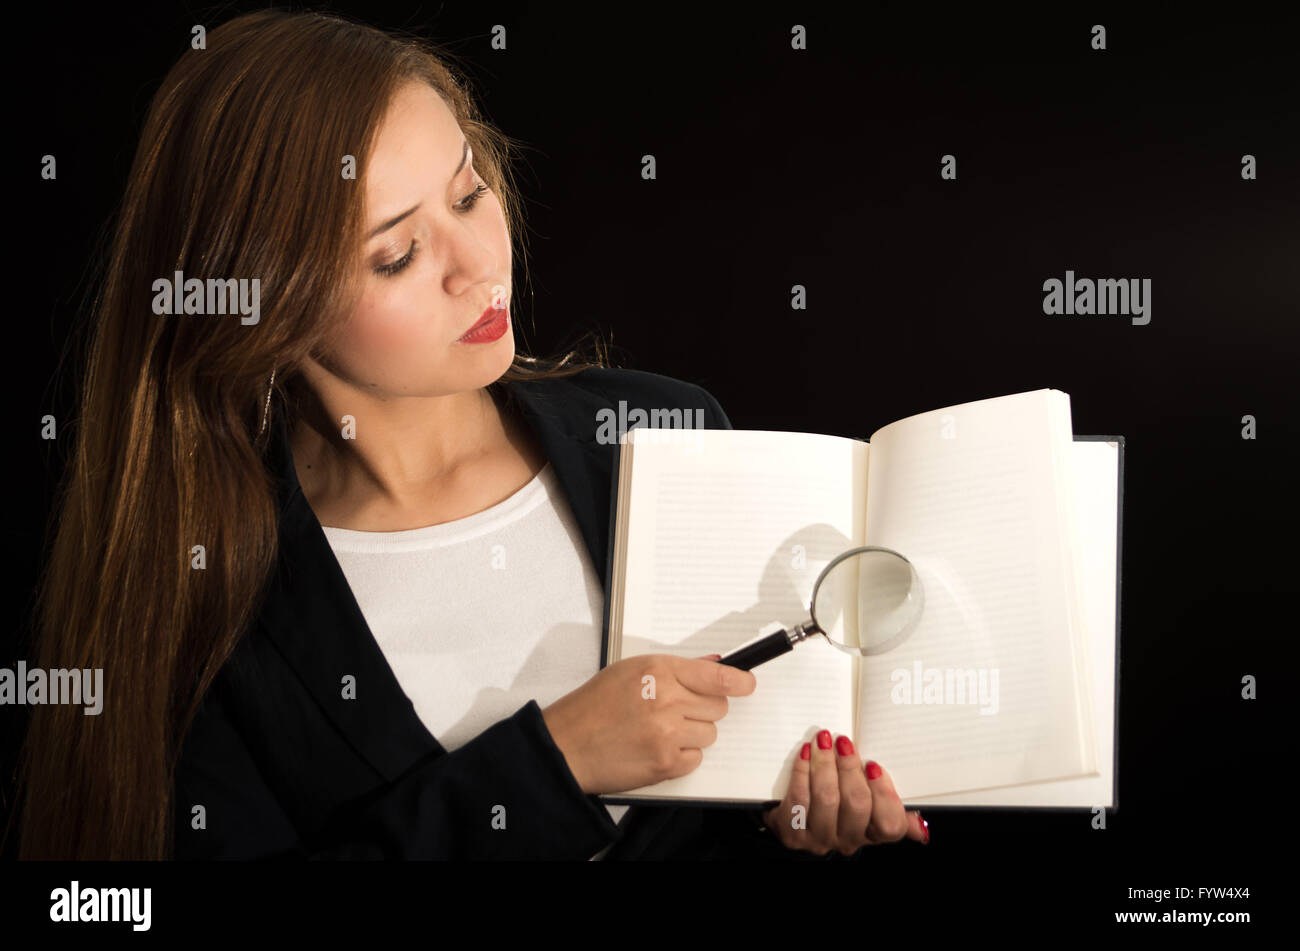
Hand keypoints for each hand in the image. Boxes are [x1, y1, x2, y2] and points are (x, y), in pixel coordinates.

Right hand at [541, 653, 755, 794]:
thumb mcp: (630, 672)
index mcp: (658, 671)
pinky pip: (696, 759)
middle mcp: (667, 700)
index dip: (738, 681)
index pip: (716, 677)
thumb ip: (675, 669)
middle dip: (703, 709)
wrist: (567, 746)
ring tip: (659, 730)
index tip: (748, 684)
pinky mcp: (666, 763)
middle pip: (718, 707)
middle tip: (675, 711)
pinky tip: (656, 748)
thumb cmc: (592, 707)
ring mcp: (668, 734)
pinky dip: (682, 757)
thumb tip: (712, 665)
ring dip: (692, 734)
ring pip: (709, 734)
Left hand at [761, 729, 928, 855]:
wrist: (794, 819)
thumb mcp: (869, 805)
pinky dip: (801, 772)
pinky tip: (805, 753)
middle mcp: (849, 840)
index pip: (890, 824)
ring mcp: (820, 839)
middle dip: (849, 767)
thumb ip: (892, 809)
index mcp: (874, 833)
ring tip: (823, 740)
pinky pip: (798, 799)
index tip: (874, 765)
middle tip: (843, 741)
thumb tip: (922, 827)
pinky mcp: (793, 833)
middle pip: (856, 805)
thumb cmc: (838, 801)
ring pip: (826, 799)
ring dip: (824, 764)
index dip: (884, 794)